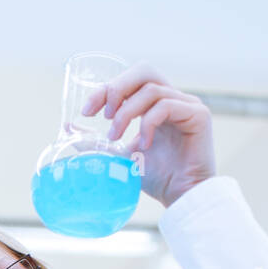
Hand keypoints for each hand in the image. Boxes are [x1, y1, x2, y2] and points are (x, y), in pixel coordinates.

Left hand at [81, 61, 215, 207]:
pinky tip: (142, 144)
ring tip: (115, 136)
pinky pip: (165, 105)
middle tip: (102, 115)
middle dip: (117, 89)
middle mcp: (173, 99)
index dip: (106, 88)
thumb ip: (97, 142)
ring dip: (126, 112)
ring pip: (151, 89)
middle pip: (143, 71)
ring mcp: (187, 104)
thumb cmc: (155, 177)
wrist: (180, 197)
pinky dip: (147, 122)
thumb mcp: (118, 156)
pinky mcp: (198, 115)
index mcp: (155, 104)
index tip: (86, 111)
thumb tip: (69, 129)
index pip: (130, 81)